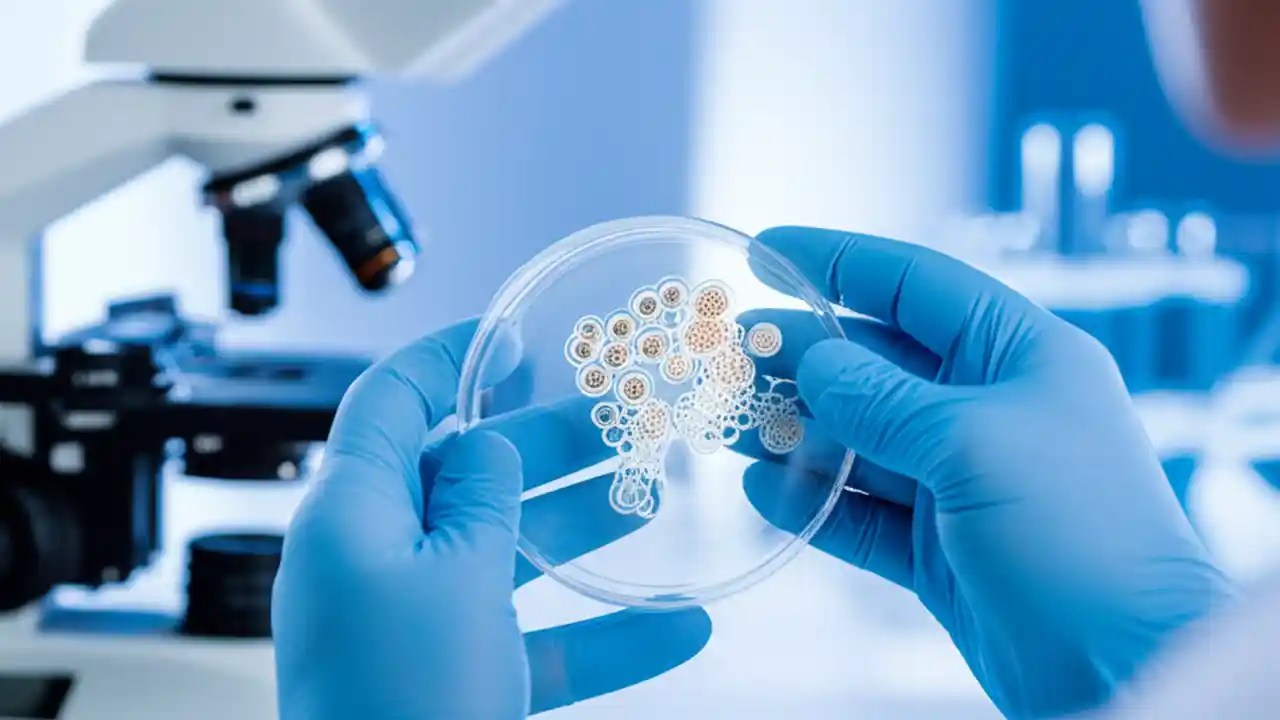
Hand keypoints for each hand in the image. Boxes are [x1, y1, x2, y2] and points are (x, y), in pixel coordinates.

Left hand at [272, 320, 710, 719]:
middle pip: (465, 472)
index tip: (512, 332)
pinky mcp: (452, 681)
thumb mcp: (455, 578)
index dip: (448, 355)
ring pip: (506, 552)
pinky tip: (680, 629)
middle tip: (623, 414)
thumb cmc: (403, 705)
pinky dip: (601, 634)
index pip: (388, 400)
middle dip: (548, 443)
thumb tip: (487, 444)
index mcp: (350, 516)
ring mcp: (414, 625)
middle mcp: (374, 561)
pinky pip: (532, 640)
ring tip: (655, 497)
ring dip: (583, 528)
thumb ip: (480, 498)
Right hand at [738, 228, 1233, 718]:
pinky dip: (811, 502)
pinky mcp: (936, 545)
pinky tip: (760, 491)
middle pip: (874, 363)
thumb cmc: (1077, 534)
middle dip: (800, 355)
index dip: (837, 262)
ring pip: (858, 440)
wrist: (1122, 666)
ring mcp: (959, 479)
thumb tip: (814, 365)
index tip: (764, 251)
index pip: (915, 284)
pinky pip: (859, 510)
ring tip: (726, 424)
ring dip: (793, 432)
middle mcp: (986, 408)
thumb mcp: (975, 445)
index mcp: (1019, 354)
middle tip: (727, 353)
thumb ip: (884, 401)